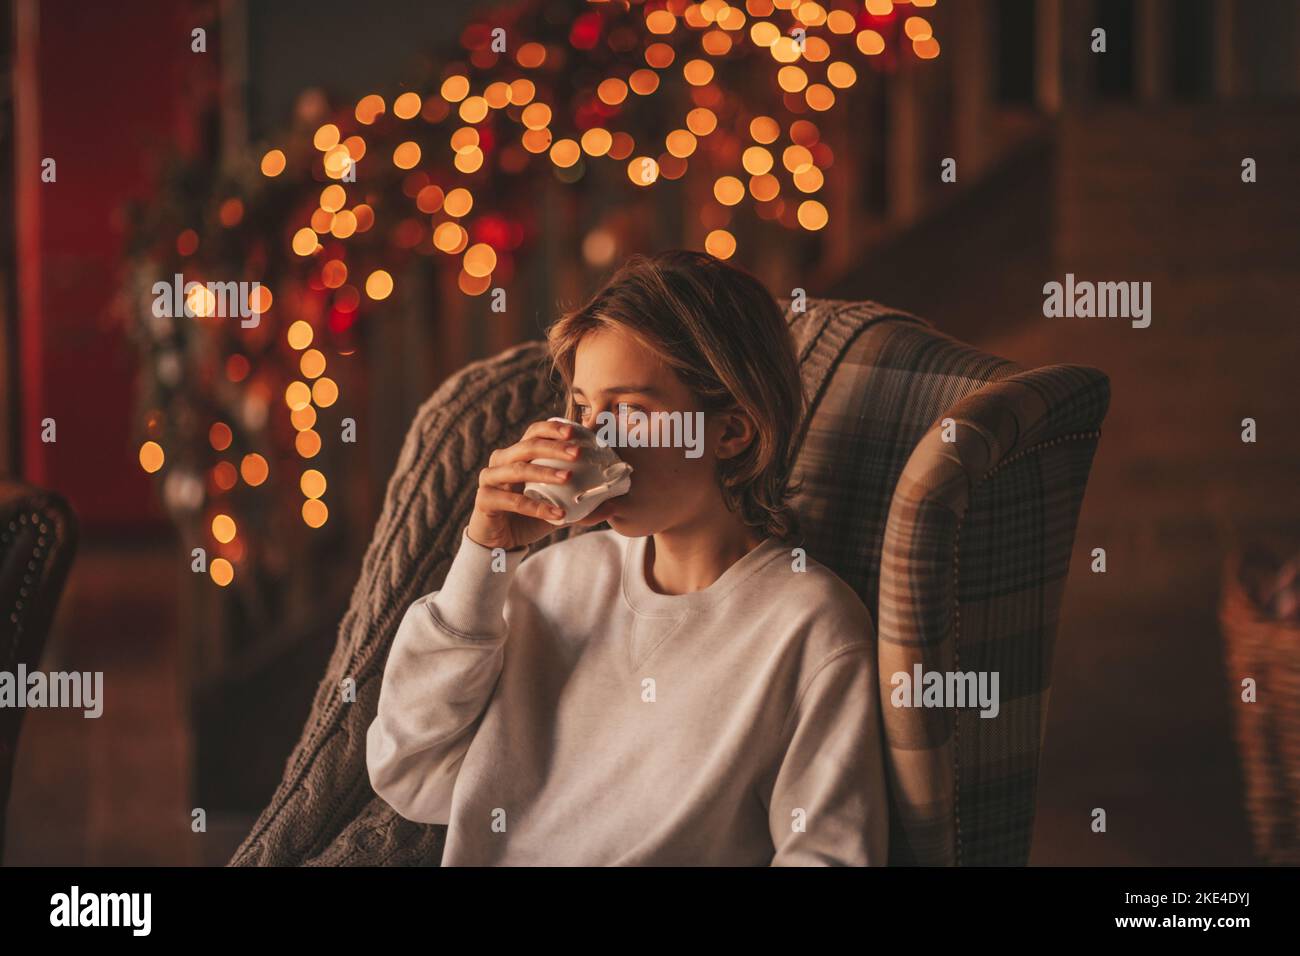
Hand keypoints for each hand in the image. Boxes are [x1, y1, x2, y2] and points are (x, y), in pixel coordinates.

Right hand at [466, 418, 584, 552]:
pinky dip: (537, 507)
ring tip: (569, 477)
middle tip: (578, 453)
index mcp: (517, 455)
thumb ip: (582, 505)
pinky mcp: (485, 499)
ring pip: (519, 469)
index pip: (534, 432)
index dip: (553, 429)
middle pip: (527, 446)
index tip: (577, 431)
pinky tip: (559, 514)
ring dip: (546, 472)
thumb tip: (615, 504)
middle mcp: (501, 461)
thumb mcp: (558, 509)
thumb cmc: (528, 519)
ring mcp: (490, 479)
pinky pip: (514, 501)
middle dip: (554, 447)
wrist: (500, 544)